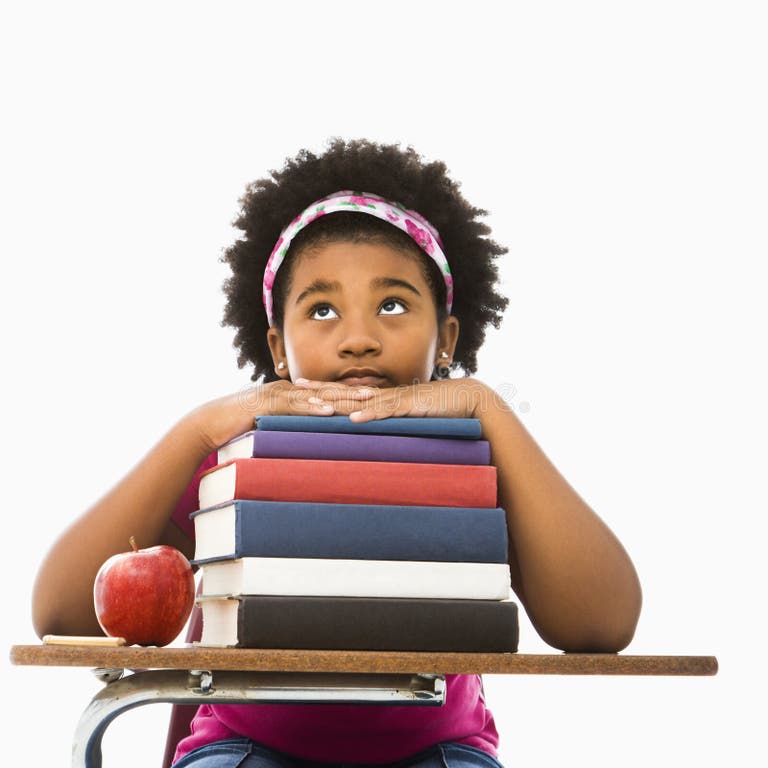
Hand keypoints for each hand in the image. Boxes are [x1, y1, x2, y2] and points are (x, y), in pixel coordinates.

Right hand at [191, 379, 376, 450]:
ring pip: (313, 395)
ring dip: (338, 396)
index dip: (346, 394)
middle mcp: (286, 390)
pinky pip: (292, 406)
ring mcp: (276, 394)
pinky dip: (311, 407)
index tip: (369, 396)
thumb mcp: (271, 427)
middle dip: (350, 391)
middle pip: (324, 390)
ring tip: (362, 398)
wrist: (210, 423)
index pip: (323, 393)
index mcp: (289, 394)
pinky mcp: (265, 405)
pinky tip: (327, 410)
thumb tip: (307, 440)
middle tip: (375, 393)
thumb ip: (289, 428)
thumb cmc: (240, 428)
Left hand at [294, 377, 488, 421]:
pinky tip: (355, 419)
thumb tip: (375, 429)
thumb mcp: (408, 415)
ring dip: (340, 402)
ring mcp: (397, 399)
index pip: (348, 391)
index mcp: (383, 396)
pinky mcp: (411, 407)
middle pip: (348, 391)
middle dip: (322, 388)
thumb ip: (391, 419)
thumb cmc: (438, 409)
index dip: (325, 388)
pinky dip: (371, 415)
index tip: (303, 387)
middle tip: (296, 385)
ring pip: (363, 401)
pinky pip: (388, 411)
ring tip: (316, 403)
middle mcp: (386, 394)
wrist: (466, 399)